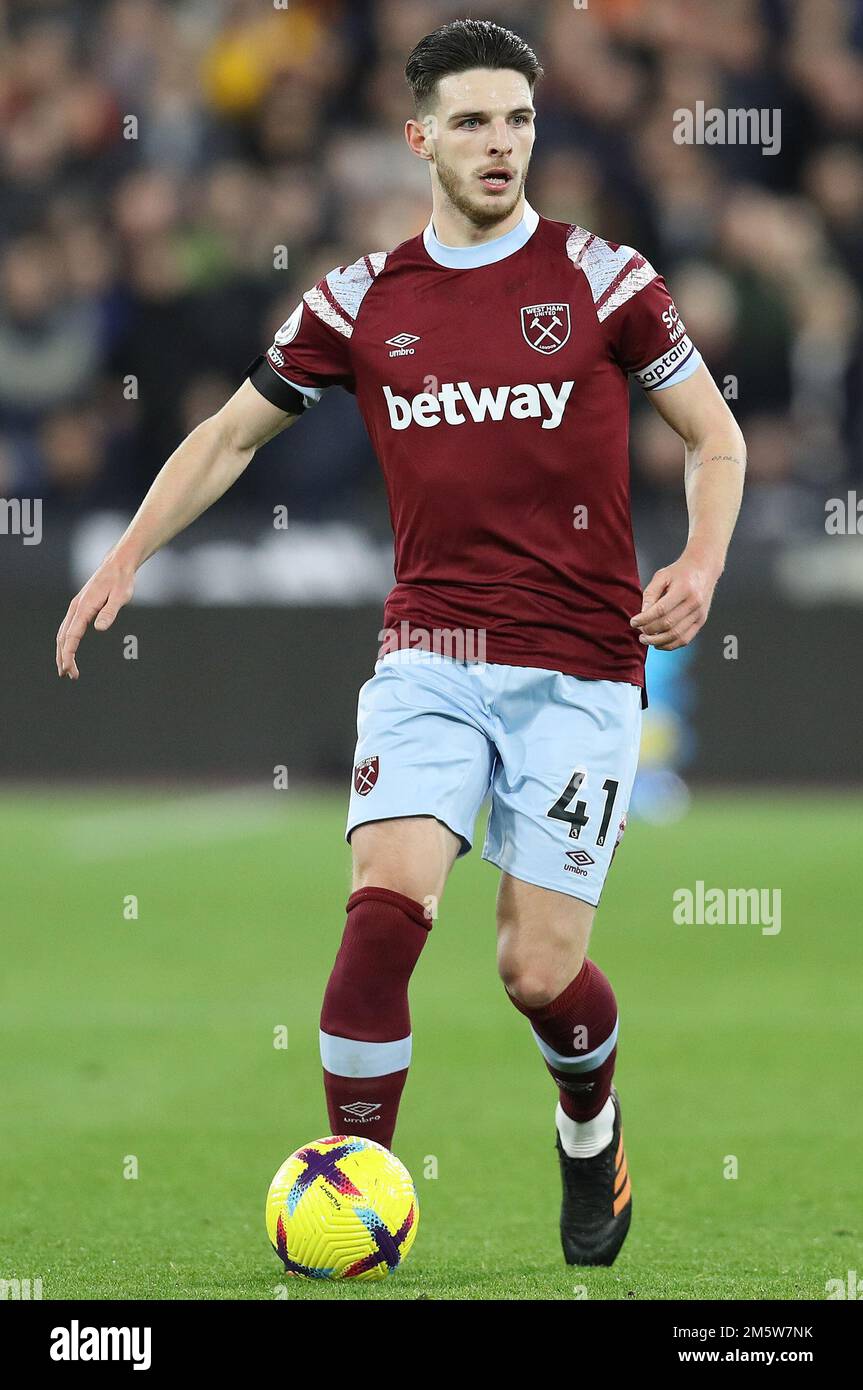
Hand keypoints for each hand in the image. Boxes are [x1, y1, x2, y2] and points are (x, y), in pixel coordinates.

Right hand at [56, 557, 135, 678]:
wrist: (118, 565)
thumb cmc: (121, 581)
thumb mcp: (120, 596)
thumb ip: (110, 612)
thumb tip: (100, 628)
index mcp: (84, 607)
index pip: (71, 635)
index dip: (68, 654)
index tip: (69, 668)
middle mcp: (76, 607)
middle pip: (63, 637)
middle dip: (64, 657)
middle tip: (68, 675)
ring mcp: (76, 607)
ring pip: (63, 633)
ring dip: (63, 651)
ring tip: (66, 669)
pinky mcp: (80, 607)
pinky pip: (68, 627)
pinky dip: (66, 641)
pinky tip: (69, 650)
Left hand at [630, 552, 718, 650]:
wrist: (703, 569)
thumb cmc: (680, 572)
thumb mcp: (662, 576)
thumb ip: (650, 594)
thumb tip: (642, 614)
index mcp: (684, 589)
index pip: (661, 610)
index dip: (645, 619)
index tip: (633, 622)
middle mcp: (694, 603)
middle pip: (668, 624)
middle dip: (650, 631)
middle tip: (639, 631)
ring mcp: (699, 614)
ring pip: (676, 635)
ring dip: (658, 641)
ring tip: (645, 639)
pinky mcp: (701, 621)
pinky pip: (685, 639)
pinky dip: (670, 645)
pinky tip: (658, 643)